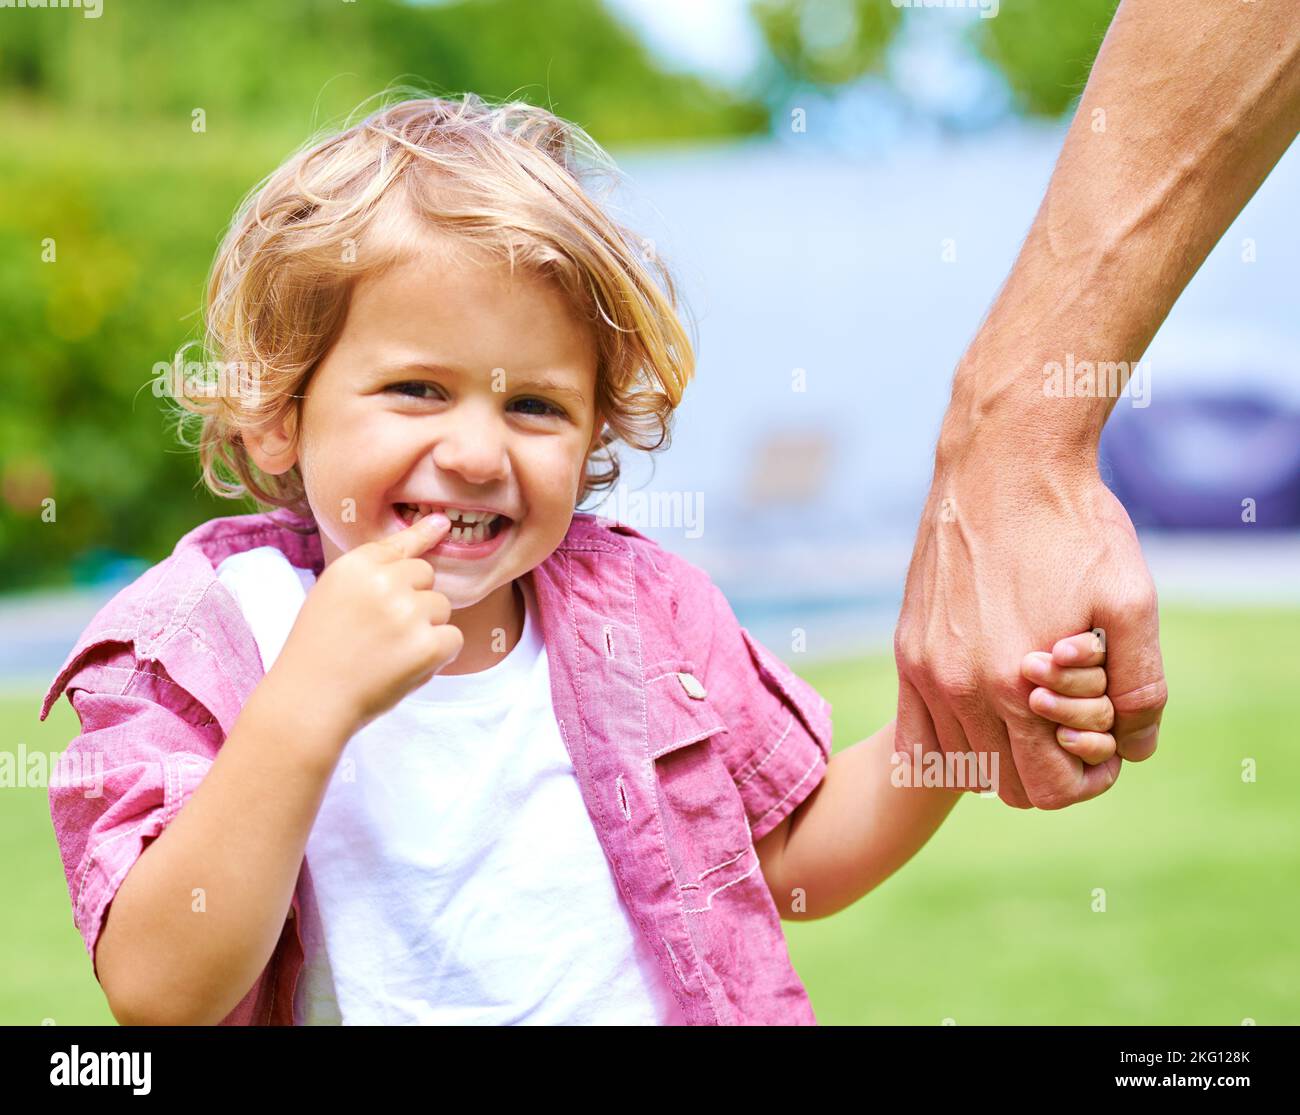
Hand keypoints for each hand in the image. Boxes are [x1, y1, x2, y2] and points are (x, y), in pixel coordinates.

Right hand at [268, 511, 463, 739]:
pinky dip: (438, 655)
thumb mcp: (333, 594)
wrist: (308, 703)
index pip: (400, 544)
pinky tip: (406, 668)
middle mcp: (383, 582)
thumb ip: (376, 567)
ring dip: (427, 629)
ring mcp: (407, 613)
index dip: (422, 538)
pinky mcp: (426, 645)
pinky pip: (453, 638)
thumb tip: (439, 525)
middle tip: (382, 632)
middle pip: (427, 575)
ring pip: (442, 607)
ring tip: (389, 653)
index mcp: (354, 565)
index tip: (442, 523)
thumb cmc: (320, 650)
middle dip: (415, 600)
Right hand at [893, 457, 1166, 808]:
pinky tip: (987, 710)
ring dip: (1003, 754)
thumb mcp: (1132, 600)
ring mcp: (924, 670)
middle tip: (1075, 730)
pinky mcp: (906, 650)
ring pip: (961, 764)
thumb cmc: (1072, 525)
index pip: (1047, 789)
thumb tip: (1134, 750)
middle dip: (1048, 772)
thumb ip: (1140, 687)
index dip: (1088, 782)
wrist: (1001, 463)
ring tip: (1035, 711)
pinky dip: (955, 742)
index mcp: (1015, 686)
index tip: (1105, 751)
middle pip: (1004, 786)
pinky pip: (917, 736)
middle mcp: (959, 687)